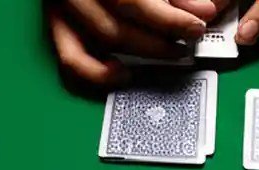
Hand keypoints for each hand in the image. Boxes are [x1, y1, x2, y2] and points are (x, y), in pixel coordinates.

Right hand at [47, 0, 221, 85]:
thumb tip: (202, 11)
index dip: (169, 18)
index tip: (197, 25)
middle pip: (120, 23)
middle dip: (161, 37)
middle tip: (189, 40)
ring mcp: (61, 6)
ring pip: (105, 39)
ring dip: (144, 53)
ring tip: (171, 52)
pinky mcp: (56, 23)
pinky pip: (72, 59)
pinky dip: (98, 73)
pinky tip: (125, 73)